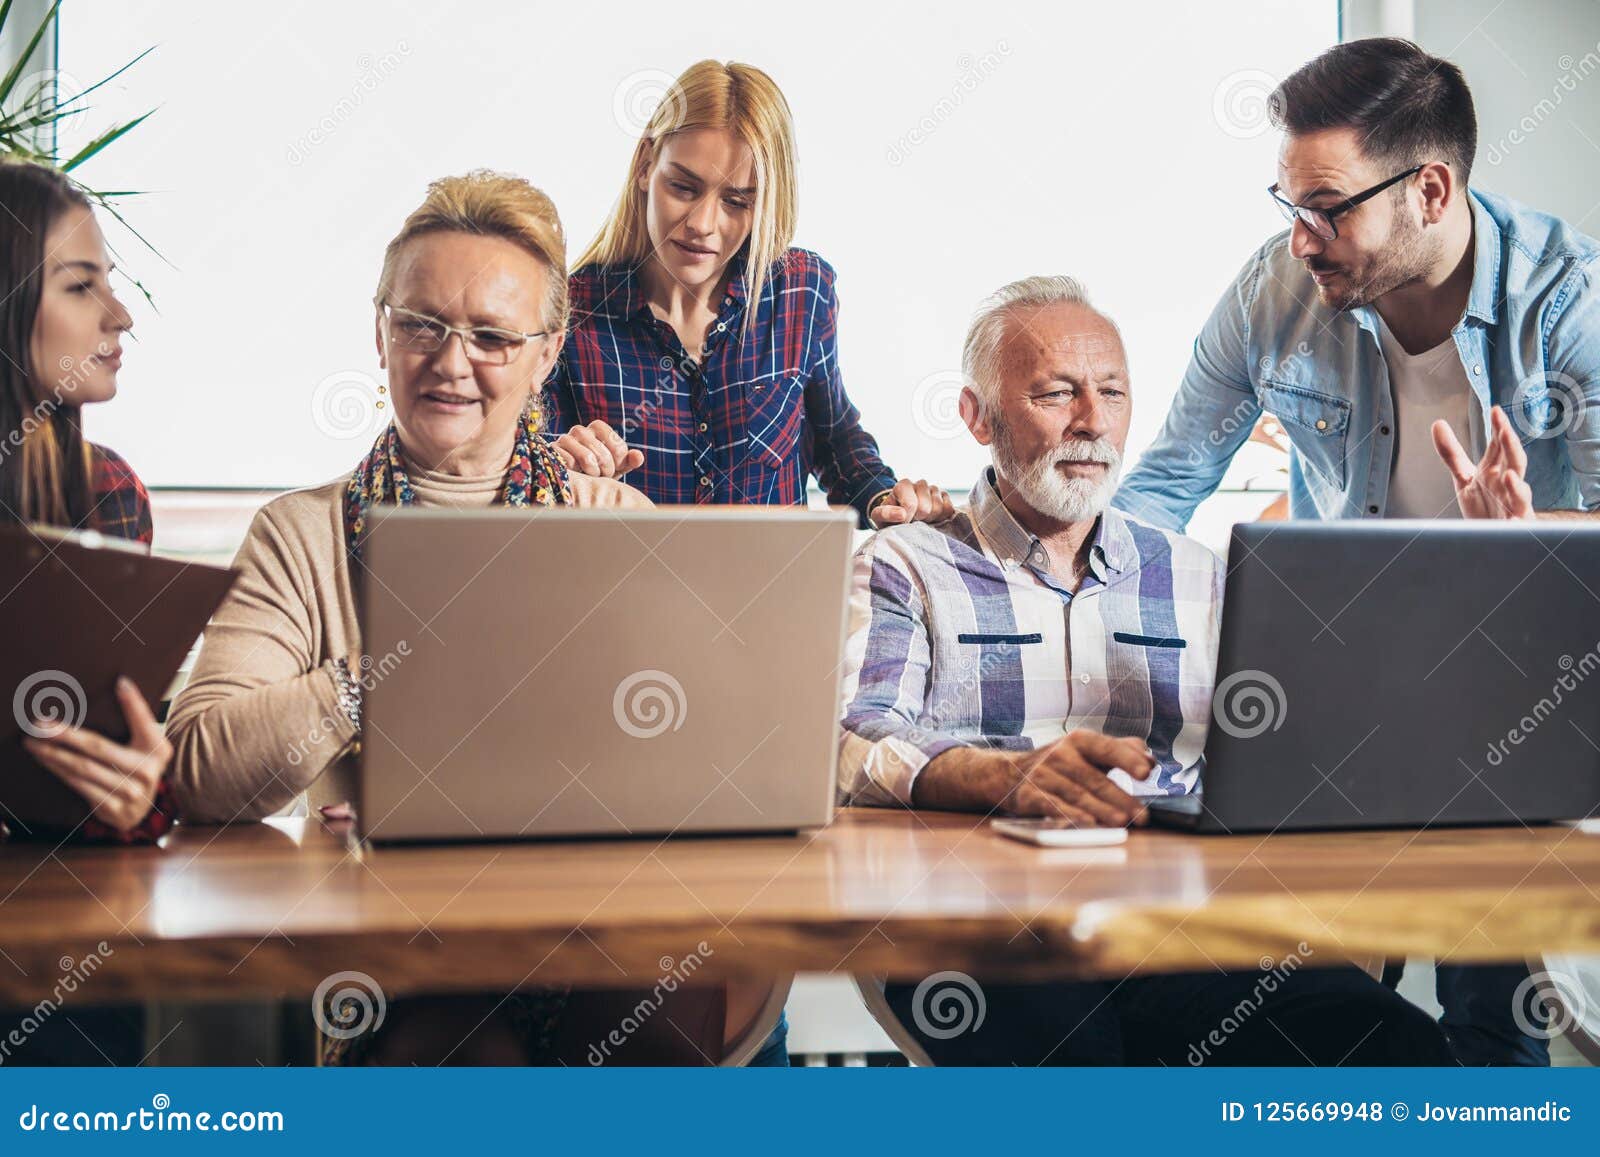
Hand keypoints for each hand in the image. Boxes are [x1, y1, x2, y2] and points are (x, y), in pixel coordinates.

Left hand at [22, 676, 170, 831]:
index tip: (120, 682)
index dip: (133, 702)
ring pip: (83, 767)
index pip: (144, 721)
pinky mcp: (113, 807)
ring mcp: (130, 791)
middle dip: (65, 734)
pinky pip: (79, 785)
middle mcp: (147, 770)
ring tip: (34, 743)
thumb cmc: (136, 768)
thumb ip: (136, 721)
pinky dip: (59, 771)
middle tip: (41, 724)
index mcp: (158, 749)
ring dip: (54, 754)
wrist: (140, 811)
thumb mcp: (145, 746)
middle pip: (98, 747)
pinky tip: (46, 760)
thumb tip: (120, 683)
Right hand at [552, 420, 644, 477]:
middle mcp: (580, 430)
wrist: (574, 478)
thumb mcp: (617, 466)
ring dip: (593, 472)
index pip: (616, 444)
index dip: (619, 460)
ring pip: (586, 458)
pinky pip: (569, 463)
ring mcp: (564, 439)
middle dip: (607, 469)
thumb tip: (638, 457)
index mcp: (597, 427)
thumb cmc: (598, 470)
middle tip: (604, 475)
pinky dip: (576, 473)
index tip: (615, 467)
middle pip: (601, 452)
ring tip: (592, 476)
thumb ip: (629, 460)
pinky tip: (576, 474)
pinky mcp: (552, 451)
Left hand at [868, 479, 956, 526]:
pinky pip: (949, 509)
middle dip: (918, 519)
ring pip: (938, 508)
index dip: (907, 518)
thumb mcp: (879, 517)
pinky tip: (931, 518)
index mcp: (903, 485)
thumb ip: (884, 514)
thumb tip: (902, 515)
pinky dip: (941, 517)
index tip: (902, 524)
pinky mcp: (945, 497)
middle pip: (925, 508)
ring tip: (920, 520)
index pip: (910, 504)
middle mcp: (920, 484)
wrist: (903, 518)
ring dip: (929, 519)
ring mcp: (934, 490)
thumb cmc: (891, 518)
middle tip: (912, 522)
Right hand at [914, 729, 1154, 825]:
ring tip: (1122, 822)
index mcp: (1078, 741)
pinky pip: (1052, 807)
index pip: (1107, 747)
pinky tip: (1087, 824)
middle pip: (1094, 779)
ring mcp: (1042, 776)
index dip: (1128, 759)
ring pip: (1077, 796)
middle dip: (1121, 798)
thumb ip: (1121, 750)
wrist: (1008, 773)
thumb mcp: (1086, 750)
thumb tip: (1150, 758)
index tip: (1147, 772)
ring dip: (1101, 811)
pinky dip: (1070, 816)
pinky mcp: (1029, 796)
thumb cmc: (1059, 764)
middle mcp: (1059, 755)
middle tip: (1142, 815)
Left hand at [1433, 407, 1533, 519]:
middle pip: (1515, 463)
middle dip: (1511, 447)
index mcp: (1496, 470)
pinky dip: (1516, 524)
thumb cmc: (1484, 504)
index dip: (1499, 429)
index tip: (1495, 411)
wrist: (1494, 535)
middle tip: (1505, 431)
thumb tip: (1437, 423)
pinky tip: (1512, 522)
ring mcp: (1515, 506)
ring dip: (1517, 486)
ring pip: (1521, 494)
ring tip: (1509, 476)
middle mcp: (1509, 485)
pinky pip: (1519, 526)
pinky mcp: (1516, 527)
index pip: (1500, 446)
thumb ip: (1452, 453)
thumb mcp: (1464, 477)